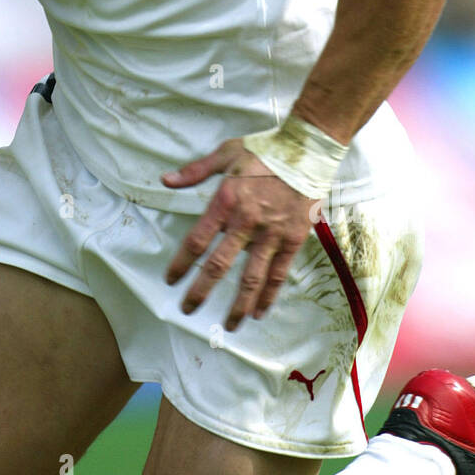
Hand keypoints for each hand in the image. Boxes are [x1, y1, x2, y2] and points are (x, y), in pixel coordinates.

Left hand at [162, 138, 314, 330]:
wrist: (308, 149)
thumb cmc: (265, 149)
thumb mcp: (226, 153)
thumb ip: (195, 171)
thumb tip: (166, 180)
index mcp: (226, 201)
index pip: (197, 240)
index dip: (182, 263)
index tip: (171, 279)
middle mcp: (246, 222)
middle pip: (218, 265)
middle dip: (201, 291)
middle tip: (188, 309)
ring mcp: (272, 233)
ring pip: (251, 277)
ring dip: (238, 304)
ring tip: (228, 325)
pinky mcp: (294, 238)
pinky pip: (279, 273)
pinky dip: (269, 294)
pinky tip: (260, 312)